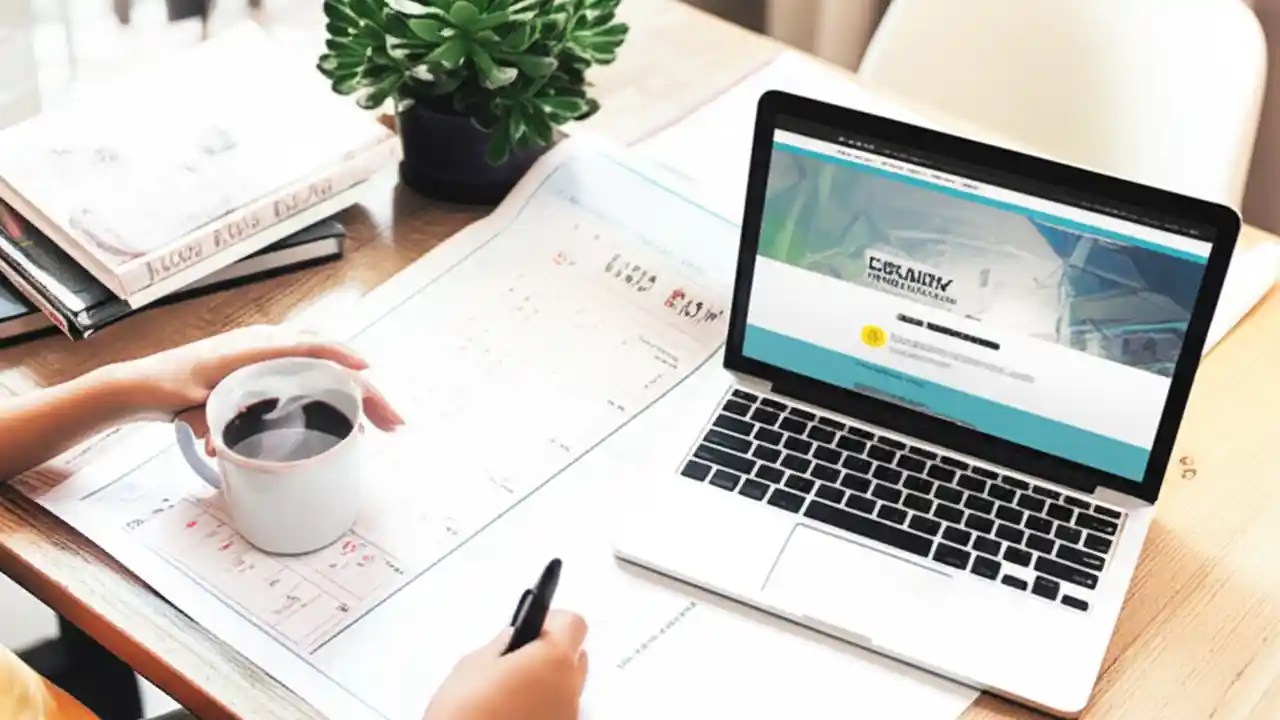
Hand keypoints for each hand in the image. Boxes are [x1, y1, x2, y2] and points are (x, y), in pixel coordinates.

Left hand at [118, 325, 403, 438]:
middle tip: (394, 419)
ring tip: (382, 423)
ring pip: (327, 368)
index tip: (368, 372)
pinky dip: (337, 392)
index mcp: (255, 347)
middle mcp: (268, 345)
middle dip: (367, 390)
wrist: (142, 385)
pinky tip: (347, 418)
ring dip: (357, 393)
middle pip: (331, 361)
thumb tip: (235, 436)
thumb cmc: (166, 388)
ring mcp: (270, 355)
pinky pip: (314, 375)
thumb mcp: (194, 400)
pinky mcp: (268, 370)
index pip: (310, 346)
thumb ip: (216, 411)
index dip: (342, 358)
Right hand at [424, 611, 589, 719]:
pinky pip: (557, 711)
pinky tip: (513, 713)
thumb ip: (502, 645)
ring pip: (566, 687)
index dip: (552, 620)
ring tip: (509, 692)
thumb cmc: (466, 715)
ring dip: (547, 683)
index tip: (536, 622)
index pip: (573, 623)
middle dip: (550, 652)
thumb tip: (513, 640)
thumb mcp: (473, 665)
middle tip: (517, 658)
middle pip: (574, 656)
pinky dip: (542, 707)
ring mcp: (568, 716)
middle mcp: (569, 689)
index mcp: (553, 660)